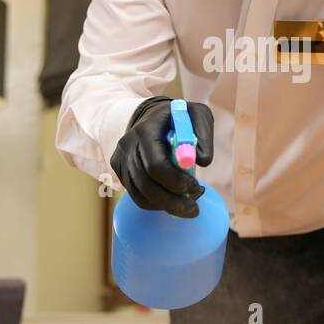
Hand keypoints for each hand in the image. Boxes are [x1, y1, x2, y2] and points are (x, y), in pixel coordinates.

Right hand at [110, 96, 214, 217]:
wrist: (151, 116)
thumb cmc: (178, 118)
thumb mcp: (197, 114)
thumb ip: (203, 134)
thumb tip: (202, 161)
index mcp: (145, 131)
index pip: (156, 165)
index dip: (176, 181)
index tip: (197, 187)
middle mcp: (128, 147)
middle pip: (147, 185)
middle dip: (173, 201)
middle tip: (195, 208)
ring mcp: (121, 161)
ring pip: (142, 195)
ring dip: (167, 205)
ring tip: (189, 204)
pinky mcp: (120, 172)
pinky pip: (138, 196)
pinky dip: (157, 204)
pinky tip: (173, 199)